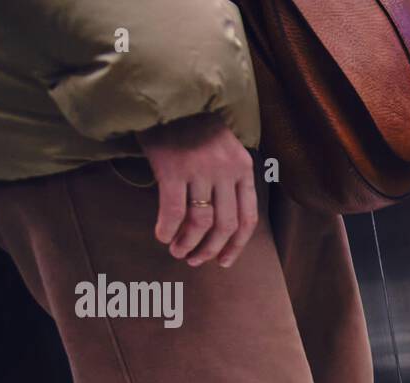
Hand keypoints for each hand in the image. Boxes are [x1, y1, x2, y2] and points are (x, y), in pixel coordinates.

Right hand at [136, 113, 258, 267]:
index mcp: (244, 169)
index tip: (224, 261)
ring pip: (201, 222)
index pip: (248, 218)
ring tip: (177, 251)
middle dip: (210, 249)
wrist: (170, 94)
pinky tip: (161, 236)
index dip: (237, 246)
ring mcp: (200, 170)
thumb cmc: (195, 126)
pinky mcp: (173, 168)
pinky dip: (167, 228)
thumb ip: (229, 180)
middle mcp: (226, 171)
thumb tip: (221, 223)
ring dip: (188, 243)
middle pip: (225, 225)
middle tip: (195, 260)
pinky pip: (173, 210)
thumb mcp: (225, 150)